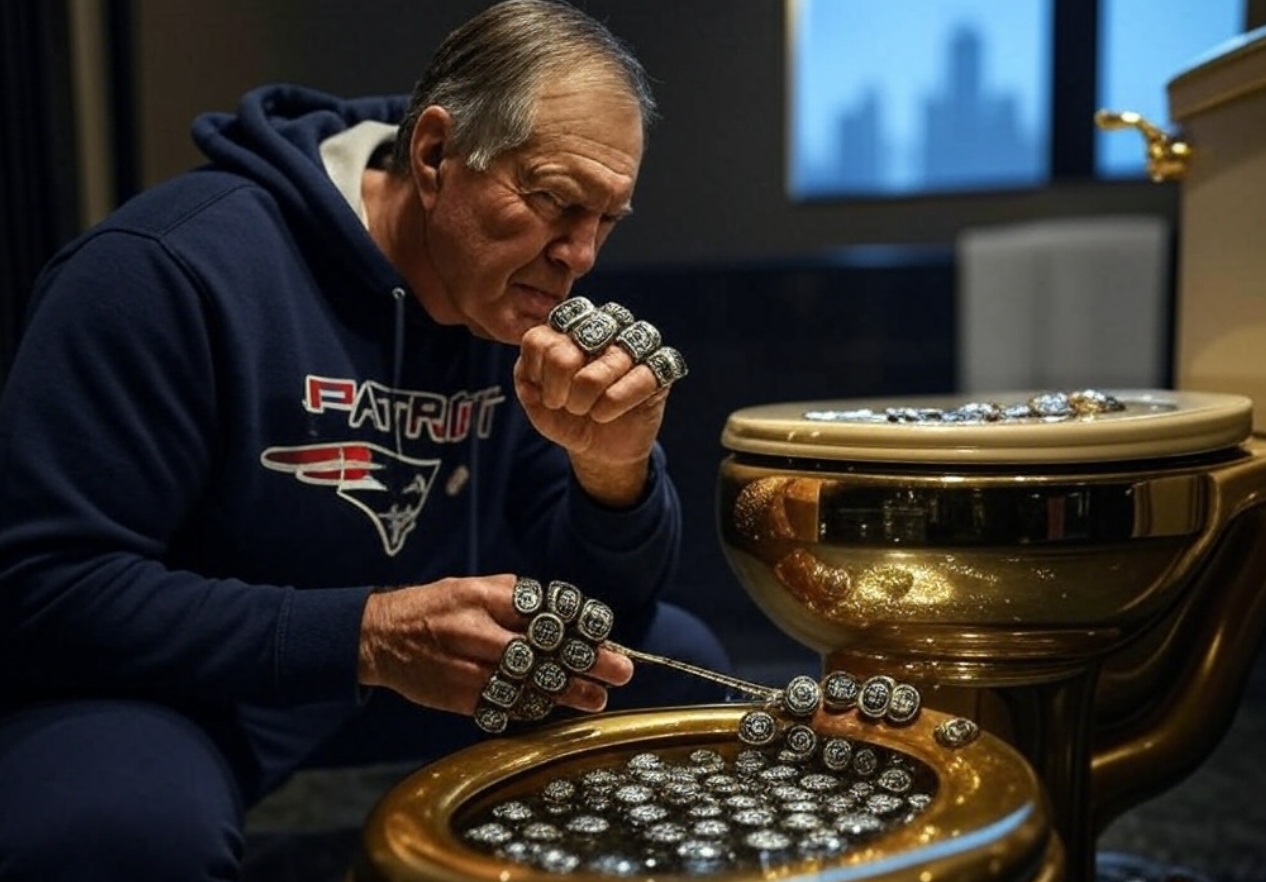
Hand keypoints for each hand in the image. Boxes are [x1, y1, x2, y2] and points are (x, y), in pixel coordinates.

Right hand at [357, 574, 633, 713]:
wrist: (378, 637)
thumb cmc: (434, 608)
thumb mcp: (470, 587)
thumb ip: (514, 599)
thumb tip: (564, 612)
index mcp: (480, 597)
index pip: (540, 611)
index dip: (577, 625)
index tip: (604, 635)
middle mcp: (475, 632)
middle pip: (541, 650)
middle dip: (585, 663)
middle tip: (620, 671)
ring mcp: (466, 669)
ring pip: (526, 684)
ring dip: (566, 694)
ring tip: (597, 699)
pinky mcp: (458, 697)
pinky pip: (503, 706)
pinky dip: (532, 708)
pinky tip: (555, 709)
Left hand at [514, 323, 669, 505]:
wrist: (598, 450)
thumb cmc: (567, 417)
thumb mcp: (536, 401)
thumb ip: (526, 378)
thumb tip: (530, 367)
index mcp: (571, 327)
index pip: (544, 333)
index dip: (537, 368)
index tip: (542, 391)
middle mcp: (606, 326)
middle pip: (578, 337)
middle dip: (562, 377)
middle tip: (561, 402)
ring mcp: (635, 346)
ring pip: (611, 359)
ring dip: (588, 394)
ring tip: (584, 410)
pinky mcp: (660, 369)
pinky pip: (642, 377)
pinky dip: (615, 402)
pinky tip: (604, 415)